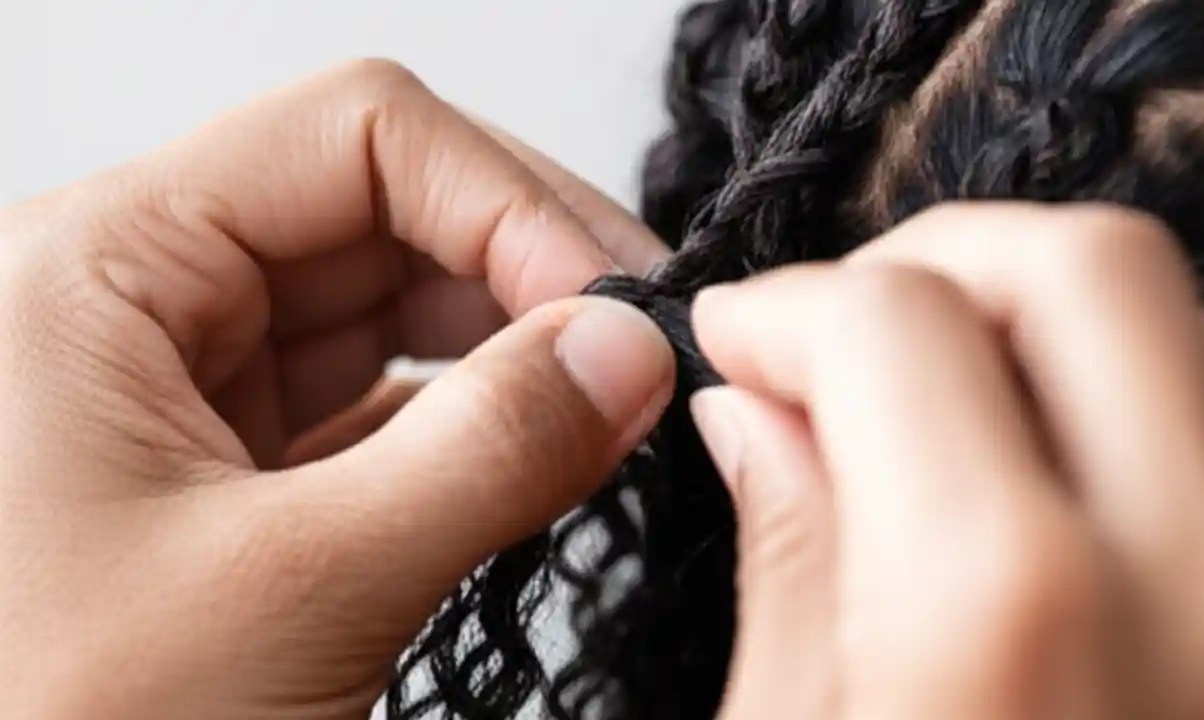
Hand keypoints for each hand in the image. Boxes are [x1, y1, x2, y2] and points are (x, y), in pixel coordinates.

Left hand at [0, 60, 674, 718]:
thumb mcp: (290, 594)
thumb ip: (484, 455)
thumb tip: (630, 352)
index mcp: (98, 274)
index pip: (353, 138)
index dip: (507, 201)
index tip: (614, 304)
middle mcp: (143, 305)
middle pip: (387, 207)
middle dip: (531, 265)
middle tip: (642, 344)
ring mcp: (195, 388)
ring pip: (397, 302)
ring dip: (517, 338)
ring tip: (614, 396)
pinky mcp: (242, 469)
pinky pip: (386, 401)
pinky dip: (481, 415)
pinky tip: (551, 442)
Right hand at [692, 204, 1203, 718]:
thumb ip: (785, 569)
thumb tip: (761, 413)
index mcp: (1004, 616)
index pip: (897, 323)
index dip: (784, 308)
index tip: (739, 344)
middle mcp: (1200, 590)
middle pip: (1090, 266)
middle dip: (935, 260)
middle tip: (841, 338)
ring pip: (1189, 333)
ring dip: (1039, 329)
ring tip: (931, 413)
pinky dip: (1126, 409)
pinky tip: (1029, 481)